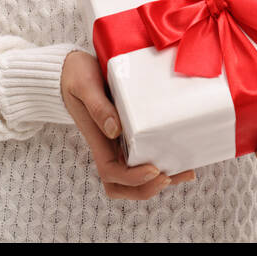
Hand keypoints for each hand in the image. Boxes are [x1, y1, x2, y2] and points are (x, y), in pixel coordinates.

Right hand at [60, 51, 196, 198]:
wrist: (71, 67)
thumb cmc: (75, 76)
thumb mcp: (84, 86)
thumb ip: (97, 107)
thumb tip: (114, 130)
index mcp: (96, 140)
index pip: (111, 173)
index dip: (133, 179)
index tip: (153, 170)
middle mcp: (108, 146)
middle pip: (124, 184)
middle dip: (148, 188)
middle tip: (171, 176)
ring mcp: (119, 142)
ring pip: (137, 174)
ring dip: (160, 181)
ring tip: (185, 173)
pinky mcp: (129, 132)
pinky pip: (144, 155)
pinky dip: (163, 162)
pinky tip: (181, 157)